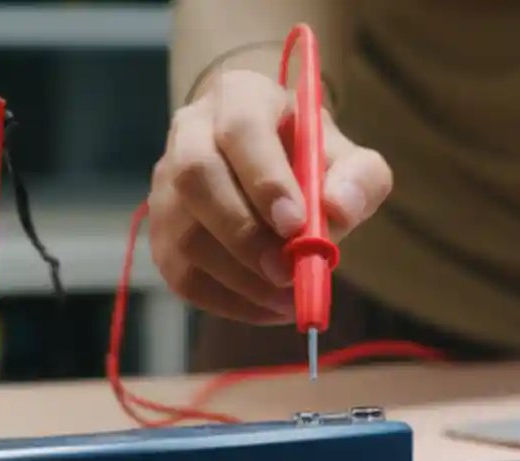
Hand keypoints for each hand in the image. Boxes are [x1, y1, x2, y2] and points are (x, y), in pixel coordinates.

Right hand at [147, 69, 392, 323]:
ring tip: (290, 297)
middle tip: (288, 271)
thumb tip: (339, 210)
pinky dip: (230, 301)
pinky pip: (183, 276)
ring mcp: (165, 185)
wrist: (266, 166)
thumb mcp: (347, 157)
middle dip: (244, 233)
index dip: (265, 179)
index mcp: (237, 96)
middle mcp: (188, 132)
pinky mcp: (160, 234)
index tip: (297, 225)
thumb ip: (358, 179)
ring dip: (241, 277)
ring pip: (186, 235)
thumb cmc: (308, 159)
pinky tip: (269, 306)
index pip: (239, 129)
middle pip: (196, 179)